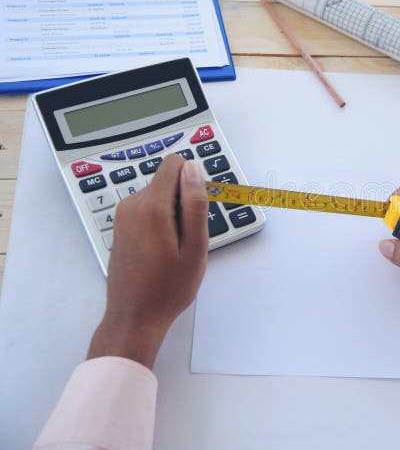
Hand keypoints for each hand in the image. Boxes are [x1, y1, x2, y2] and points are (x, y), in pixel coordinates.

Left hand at [87, 154, 209, 367]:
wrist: (134, 317)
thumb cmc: (168, 288)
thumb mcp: (195, 247)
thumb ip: (195, 204)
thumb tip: (193, 169)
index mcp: (151, 207)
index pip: (174, 164)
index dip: (193, 182)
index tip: (196, 211)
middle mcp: (132, 205)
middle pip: (167, 181)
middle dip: (183, 201)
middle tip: (187, 238)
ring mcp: (123, 215)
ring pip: (159, 195)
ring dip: (173, 214)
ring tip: (175, 247)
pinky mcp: (121, 225)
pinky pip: (148, 208)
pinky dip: (161, 221)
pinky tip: (163, 250)